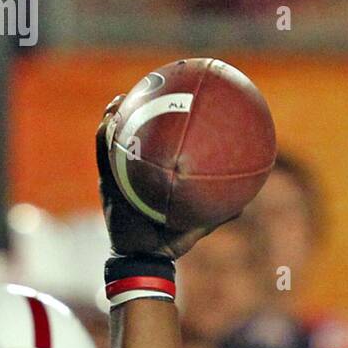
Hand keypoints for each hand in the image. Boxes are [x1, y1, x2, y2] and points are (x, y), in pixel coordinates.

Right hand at [96, 96, 221, 259]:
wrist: (146, 257)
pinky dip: (104, 138)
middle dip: (136, 110)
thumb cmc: (170, 241)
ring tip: (121, 102)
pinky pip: (102, 155)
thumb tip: (245, 203)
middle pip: (131, 134)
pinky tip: (109, 124)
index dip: (157, 123)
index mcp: (153, 177)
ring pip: (112, 138)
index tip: (171, 101)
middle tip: (147, 90)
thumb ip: (216, 211)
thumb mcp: (196, 223)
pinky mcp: (106, 183)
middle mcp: (134, 171)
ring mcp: (118, 175)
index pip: (153, 145)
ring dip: (114, 118)